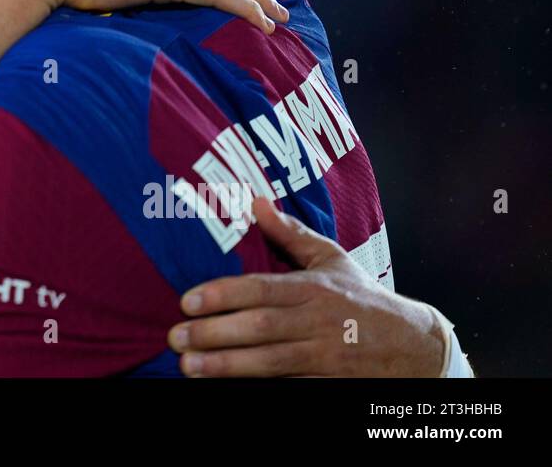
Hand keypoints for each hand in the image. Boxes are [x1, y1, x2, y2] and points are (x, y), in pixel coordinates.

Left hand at [168, 197, 445, 376]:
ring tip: (188, 366)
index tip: (186, 300)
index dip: (222, 295)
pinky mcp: (328, 384)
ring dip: (226, 366)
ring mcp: (324, 357)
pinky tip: (226, 386)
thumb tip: (255, 201)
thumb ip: (290, 234)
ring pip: (270, 362)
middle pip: (260, 328)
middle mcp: (317, 322)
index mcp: (313, 288)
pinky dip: (260, 387)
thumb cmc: (361, 297)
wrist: (413, 345)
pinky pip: (289, 386)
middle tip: (175, 337)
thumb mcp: (331, 259)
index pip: (261, 290)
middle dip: (214, 334)